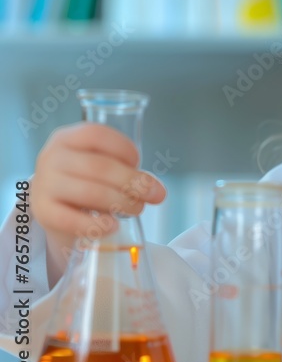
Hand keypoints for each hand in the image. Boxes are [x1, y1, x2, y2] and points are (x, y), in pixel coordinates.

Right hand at [31, 122, 166, 282]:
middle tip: (154, 195)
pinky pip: (70, 220)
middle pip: (98, 166)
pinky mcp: (42, 212)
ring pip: (89, 192)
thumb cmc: (87, 179)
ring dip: (121, 202)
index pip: (96, 135)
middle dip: (132, 182)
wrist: (55, 204)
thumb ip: (126, 170)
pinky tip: (113, 226)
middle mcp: (51, 158)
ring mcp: (44, 185)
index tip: (138, 162)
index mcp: (67, 138)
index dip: (124, 148)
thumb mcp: (101, 164)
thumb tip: (157, 192)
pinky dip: (96, 225)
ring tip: (137, 209)